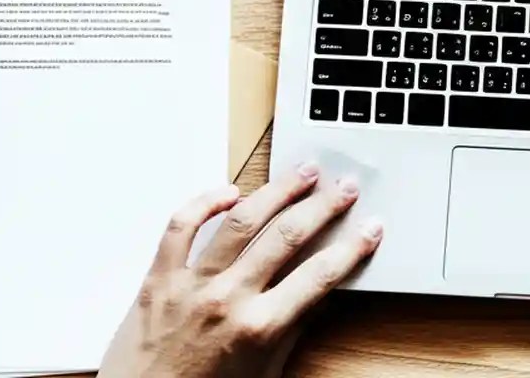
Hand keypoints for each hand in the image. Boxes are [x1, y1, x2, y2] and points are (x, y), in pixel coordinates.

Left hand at [98, 163, 382, 377]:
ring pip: (242, 221)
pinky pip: (180, 227)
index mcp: (259, 329)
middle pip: (288, 236)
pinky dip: (204, 203)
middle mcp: (227, 299)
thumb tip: (322, 295)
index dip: (352, 248)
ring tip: (303, 172)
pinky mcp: (159, 279)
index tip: (370, 228)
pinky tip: (229, 191)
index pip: (320, 275)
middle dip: (325, 206)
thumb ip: (292, 330)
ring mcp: (191, 284)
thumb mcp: (263, 373)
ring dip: (279, 190)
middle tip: (346, 188)